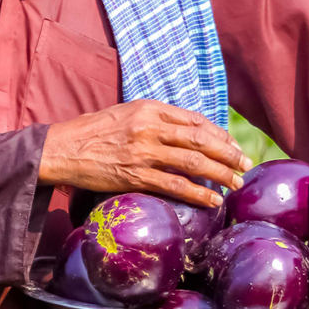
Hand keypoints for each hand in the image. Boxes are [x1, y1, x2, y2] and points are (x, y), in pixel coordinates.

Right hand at [39, 100, 252, 209]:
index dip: (218, 134)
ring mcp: (144, 151)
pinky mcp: (135, 175)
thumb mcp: (126, 113)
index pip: (194, 120)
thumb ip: (155, 119)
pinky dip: (198, 193)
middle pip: (200, 140)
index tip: (232, 145)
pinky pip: (175, 185)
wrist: (62, 148)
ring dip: (220, 173)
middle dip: (228, 153)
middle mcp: (150, 127)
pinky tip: (213, 199)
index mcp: (149, 108)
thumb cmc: (94, 131)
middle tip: (245, 165)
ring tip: (236, 183)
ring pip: (193, 162)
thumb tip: (186, 132)